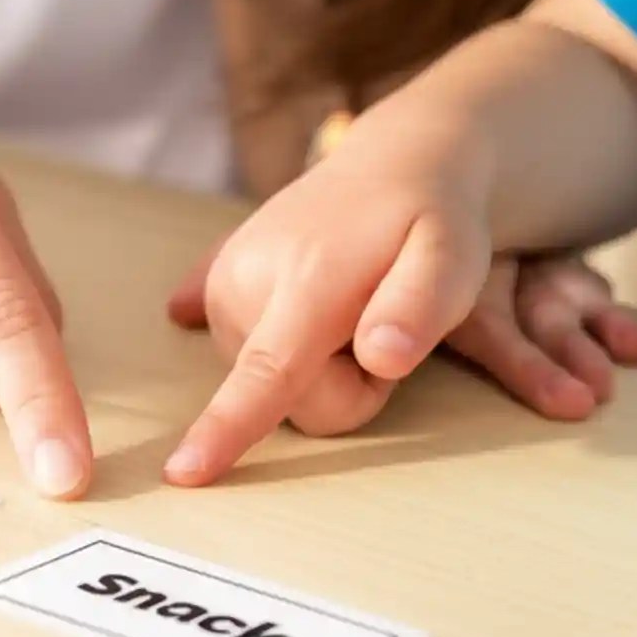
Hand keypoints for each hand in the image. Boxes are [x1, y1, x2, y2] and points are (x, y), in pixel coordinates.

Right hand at [161, 102, 636, 485]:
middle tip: (382, 326)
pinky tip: (236, 303)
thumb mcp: (453, 258)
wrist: (396, 163)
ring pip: (274, 387)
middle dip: (348, 387)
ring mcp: (223, 285)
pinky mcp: (216, 286)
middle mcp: (244, 283)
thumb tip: (381, 356)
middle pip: (293, 403)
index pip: (268, 373)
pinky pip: (239, 350)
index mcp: (304, 281)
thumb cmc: (433, 221)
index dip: (228, 427)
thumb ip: (419, 308)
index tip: (182, 473)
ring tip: (352, 309)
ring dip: (322, 367)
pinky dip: (265, 338)